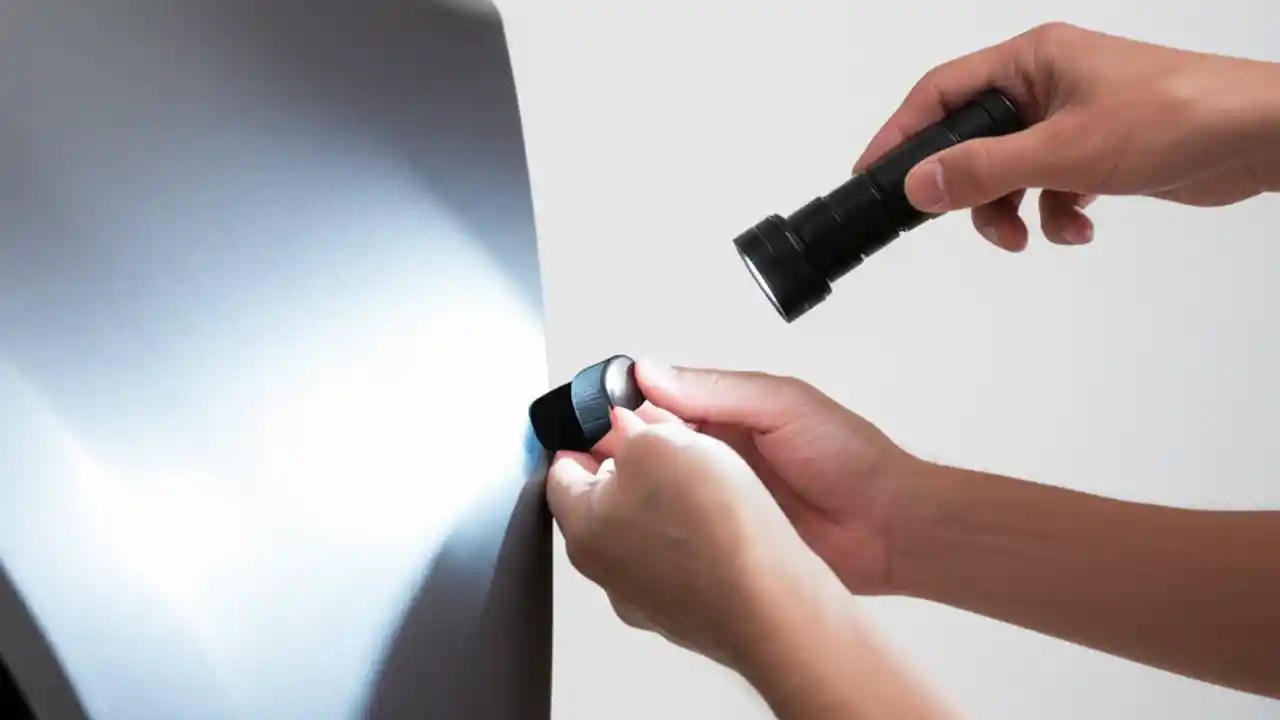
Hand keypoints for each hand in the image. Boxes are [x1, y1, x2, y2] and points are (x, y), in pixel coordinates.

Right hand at [547, 406, 954, 718]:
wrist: (890, 528)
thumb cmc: (850, 458)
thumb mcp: (782, 404)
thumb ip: (716, 389)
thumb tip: (651, 372)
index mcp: (724, 414)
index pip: (656, 403)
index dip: (624, 409)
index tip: (596, 417)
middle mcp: (713, 457)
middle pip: (646, 450)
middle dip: (616, 452)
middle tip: (590, 459)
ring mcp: (714, 503)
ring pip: (654, 494)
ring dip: (630, 492)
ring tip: (604, 493)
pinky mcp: (720, 542)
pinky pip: (677, 535)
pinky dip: (655, 533)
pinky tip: (634, 533)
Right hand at [855, 22, 1279, 250]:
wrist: (1258, 137)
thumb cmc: (1176, 115)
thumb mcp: (1064, 150)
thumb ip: (984, 171)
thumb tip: (919, 186)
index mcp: (1030, 60)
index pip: (941, 94)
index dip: (902, 135)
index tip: (873, 176)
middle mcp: (1045, 83)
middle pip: (971, 140)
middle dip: (969, 190)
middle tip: (972, 222)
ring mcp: (1070, 118)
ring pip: (1007, 172)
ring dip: (1011, 210)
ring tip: (1030, 234)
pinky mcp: (1096, 150)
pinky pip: (1047, 187)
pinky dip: (1053, 214)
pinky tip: (1079, 226)